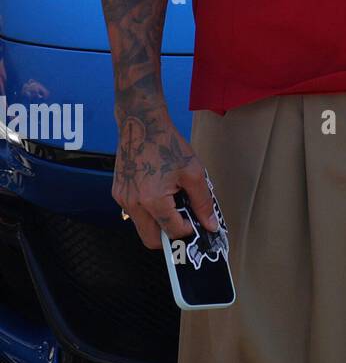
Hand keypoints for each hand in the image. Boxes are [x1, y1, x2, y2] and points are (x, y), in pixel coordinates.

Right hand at [111, 101, 219, 249]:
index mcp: (152, 201)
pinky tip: (161, 194)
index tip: (197, 224)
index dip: (188, 231)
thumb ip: (202, 202)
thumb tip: (210, 224)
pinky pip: (134, 212)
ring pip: (141, 226)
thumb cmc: (167, 144)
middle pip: (150, 239)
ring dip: (158, 224)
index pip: (171, 231)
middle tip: (185, 225)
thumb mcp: (193, 172)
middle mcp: (133, 204)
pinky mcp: (118, 192)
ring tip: (175, 205)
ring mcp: (122, 199)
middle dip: (169, 237)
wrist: (141, 124)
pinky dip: (148, 212)